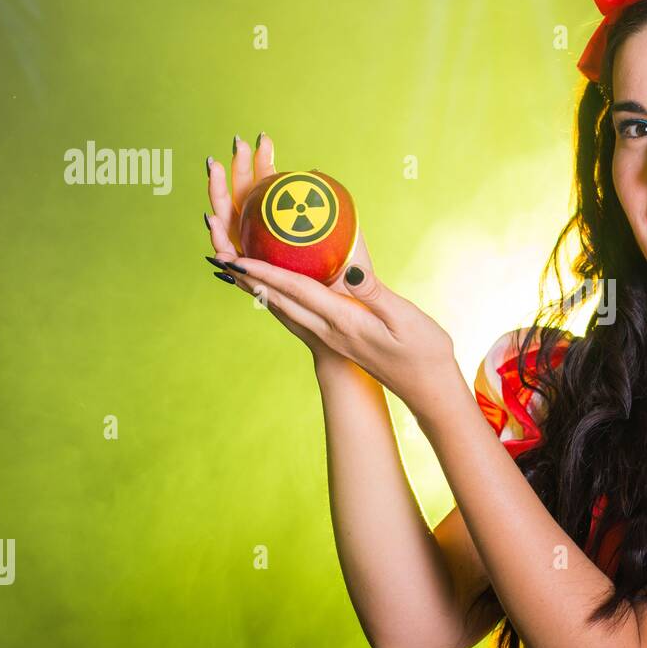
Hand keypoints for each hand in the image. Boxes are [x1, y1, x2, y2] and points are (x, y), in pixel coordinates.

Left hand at [203, 135, 458, 413]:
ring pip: (285, 310)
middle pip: (281, 300)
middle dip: (249, 279)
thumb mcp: (405, 318)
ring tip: (234, 273)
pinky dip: (279, 300)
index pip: (297, 291)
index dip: (265, 272)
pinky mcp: (339, 340)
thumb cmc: (423, 353)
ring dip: (258, 289)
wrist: (427, 389)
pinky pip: (299, 316)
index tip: (235, 257)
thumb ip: (375, 292)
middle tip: (219, 258)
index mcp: (344, 322)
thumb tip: (349, 268)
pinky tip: (275, 293)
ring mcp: (333, 339)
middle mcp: (330, 332)